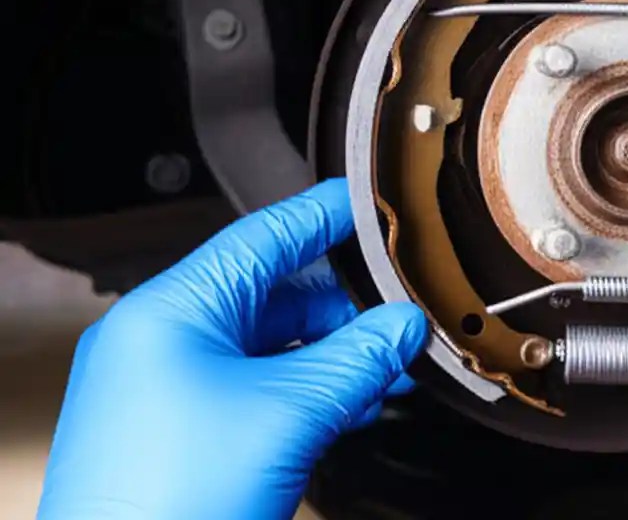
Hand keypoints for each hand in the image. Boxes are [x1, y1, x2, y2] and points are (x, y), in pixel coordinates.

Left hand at [38, 180, 427, 519]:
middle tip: (399, 312)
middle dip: (344, 306)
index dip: (323, 215)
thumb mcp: (290, 415)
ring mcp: (165, 387)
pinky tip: (350, 404)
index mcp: (171, 310)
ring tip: (386, 367)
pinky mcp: (180, 431)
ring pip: (268, 347)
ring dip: (331, 355)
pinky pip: (254, 388)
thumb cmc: (169, 503)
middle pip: (273, 294)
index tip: (365, 201)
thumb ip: (358, 359)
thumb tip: (403, 326)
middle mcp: (160, 340)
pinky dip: (305, 390)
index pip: (263, 235)